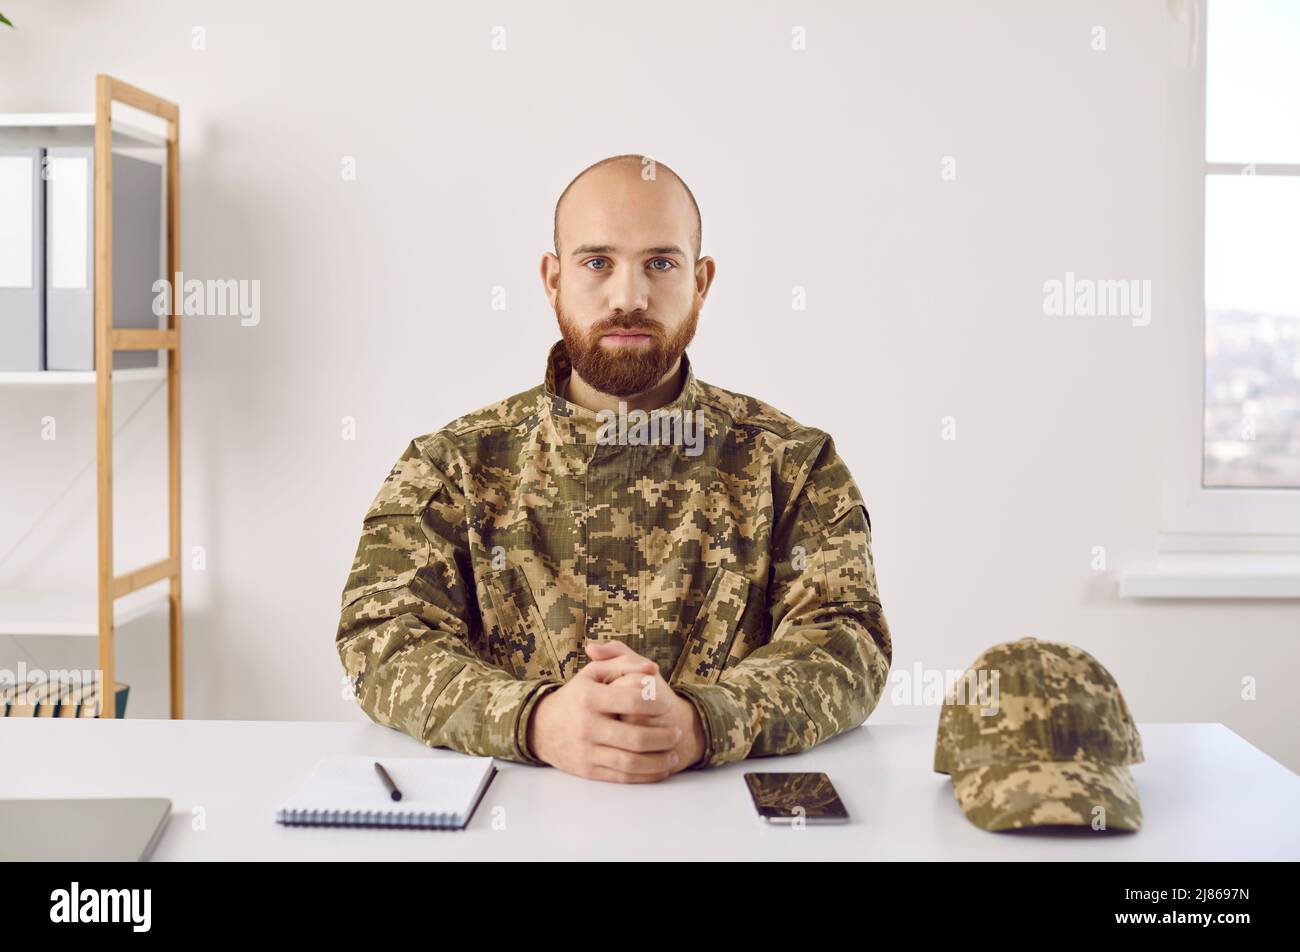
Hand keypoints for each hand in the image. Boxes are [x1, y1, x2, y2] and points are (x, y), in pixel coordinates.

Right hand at [527, 640, 683, 782]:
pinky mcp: (588, 771)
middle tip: (677, 732)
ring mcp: (586, 751)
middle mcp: (586, 726)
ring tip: (673, 754)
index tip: (667, 705)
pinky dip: (646, 776)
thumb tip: (651, 668)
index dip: (657, 704)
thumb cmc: (577, 696)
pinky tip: (660, 768)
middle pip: (636, 738)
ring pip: (632, 762)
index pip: (633, 702)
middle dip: (664, 737)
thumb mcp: (594, 672)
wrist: (541, 728)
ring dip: (659, 761)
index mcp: (589, 697)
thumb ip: (623, 662)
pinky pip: (623, 777)